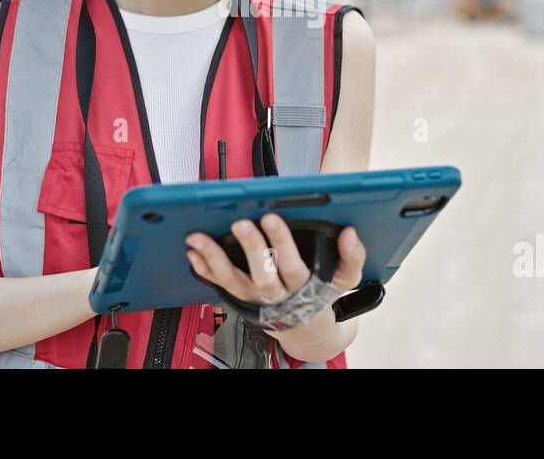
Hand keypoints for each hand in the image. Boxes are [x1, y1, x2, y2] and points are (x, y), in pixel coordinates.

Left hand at [184, 213, 365, 323]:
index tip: (271, 217)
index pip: (294, 267)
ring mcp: (254, 299)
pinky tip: (192, 253)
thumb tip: (350, 234)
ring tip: (198, 238)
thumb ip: (352, 257)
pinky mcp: (239, 298)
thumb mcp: (344, 278)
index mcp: (304, 288)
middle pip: (262, 276)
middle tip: (240, 223)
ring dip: (214, 259)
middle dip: (250, 249)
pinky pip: (217, 285)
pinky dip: (203, 269)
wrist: (305, 326)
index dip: (282, 244)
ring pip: (232, 282)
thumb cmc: (321, 292)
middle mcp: (277, 296)